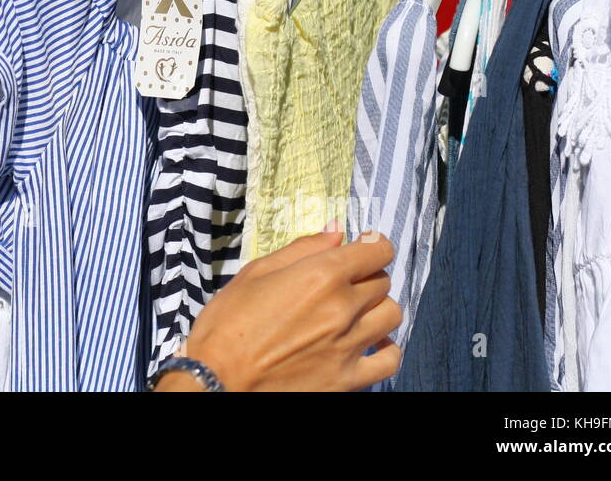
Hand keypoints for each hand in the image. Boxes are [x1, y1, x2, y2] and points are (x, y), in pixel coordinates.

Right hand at [164, 229, 400, 391]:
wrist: (218, 379)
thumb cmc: (228, 323)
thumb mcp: (256, 272)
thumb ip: (302, 249)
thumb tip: (336, 231)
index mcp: (321, 276)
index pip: (378, 250)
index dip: (373, 245)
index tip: (364, 247)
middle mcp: (343, 308)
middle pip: (382, 281)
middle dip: (367, 275)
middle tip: (345, 282)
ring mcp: (349, 346)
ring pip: (392, 315)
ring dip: (377, 308)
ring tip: (356, 312)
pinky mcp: (349, 379)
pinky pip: (390, 360)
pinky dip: (386, 348)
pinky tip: (370, 343)